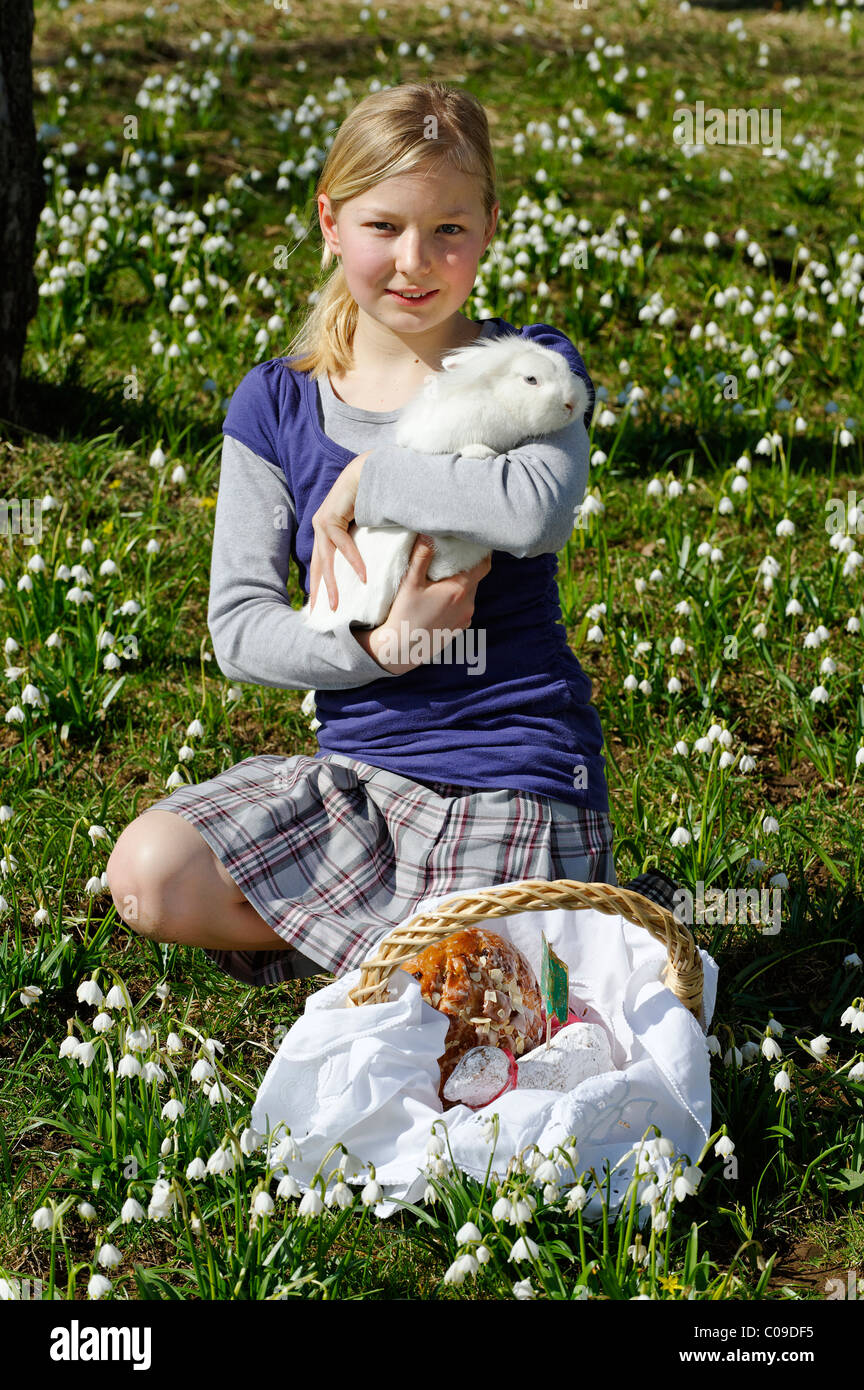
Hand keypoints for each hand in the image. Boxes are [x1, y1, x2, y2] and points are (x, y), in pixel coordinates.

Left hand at [308, 450, 371, 613]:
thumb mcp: (363, 528)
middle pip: (317, 567)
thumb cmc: (370, 497)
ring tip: (337, 604)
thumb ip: (361, 543)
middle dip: (319, 592)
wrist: (368, 471)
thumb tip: (371, 566)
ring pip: (325, 561)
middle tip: (320, 614)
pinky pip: (342, 545)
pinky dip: (354, 561)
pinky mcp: (329, 518)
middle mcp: (320, 529)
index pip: (320, 563)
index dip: (320, 584)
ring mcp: (322, 523)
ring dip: (332, 585)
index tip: (320, 605)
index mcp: (325, 532)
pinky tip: (363, 576)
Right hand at [356, 535, 492, 674]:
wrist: (401, 649)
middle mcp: (468, 604)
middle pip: (476, 578)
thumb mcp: (410, 582)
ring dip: (462, 584)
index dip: (482, 552)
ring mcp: (466, 618)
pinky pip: (465, 608)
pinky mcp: (460, 628)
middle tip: (455, 556)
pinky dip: (458, 600)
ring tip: (445, 578)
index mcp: (459, 589)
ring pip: (470, 593)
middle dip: (468, 567)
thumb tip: (429, 532)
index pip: (484, 565)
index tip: (476, 543)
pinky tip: (442, 599)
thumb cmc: (404, 614)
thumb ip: (422, 556)